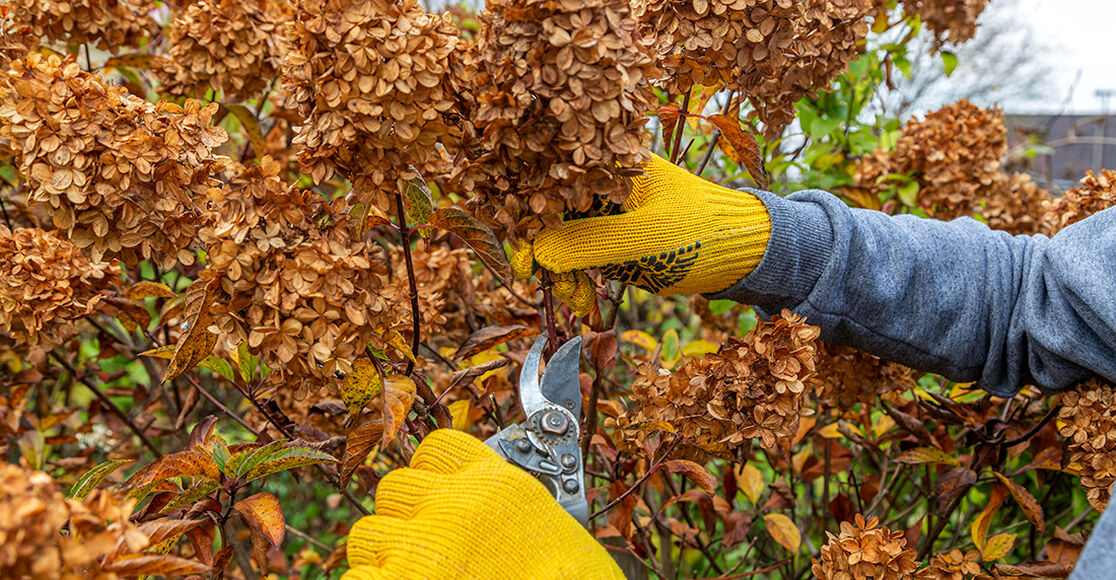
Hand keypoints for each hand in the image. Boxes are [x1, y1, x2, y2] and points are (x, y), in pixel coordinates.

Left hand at [343, 429, 622, 579]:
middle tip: (424, 548)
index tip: (435, 495)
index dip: (430, 474)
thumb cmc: (570, 578)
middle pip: (395, 489)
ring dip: (385, 556)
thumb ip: (504, 507)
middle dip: (404, 518)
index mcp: (492, 483)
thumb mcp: (550, 524)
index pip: (435, 449)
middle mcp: (451, 504)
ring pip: (369, 533)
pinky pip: (358, 578)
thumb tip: (485, 511)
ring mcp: (419, 545)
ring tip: (412, 575)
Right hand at [517, 153, 770, 295]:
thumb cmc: (702, 233)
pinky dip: (581, 281)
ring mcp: (610, 211)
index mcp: (611, 163)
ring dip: (564, 275)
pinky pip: (584, 257)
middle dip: (548, 257)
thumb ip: (590, 242)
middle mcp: (605, 182)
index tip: (523, 264)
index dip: (529, 224)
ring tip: (580, 305)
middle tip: (554, 292)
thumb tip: (538, 252)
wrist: (745, 251)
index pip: (553, 187)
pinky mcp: (617, 237)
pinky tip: (586, 304)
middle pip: (552, 216)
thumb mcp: (645, 239)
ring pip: (565, 241)